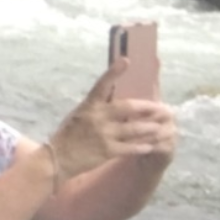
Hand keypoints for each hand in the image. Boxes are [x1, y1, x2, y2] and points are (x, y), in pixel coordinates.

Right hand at [49, 58, 177, 181]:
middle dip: (148, 107)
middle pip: (128, 107)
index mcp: (88, 106)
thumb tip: (115, 101)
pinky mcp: (108, 151)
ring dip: (150, 128)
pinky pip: (132, 147)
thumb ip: (96, 108)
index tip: (126, 61)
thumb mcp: (79, 115)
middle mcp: (98, 117)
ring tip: (161, 128)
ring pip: (135, 129)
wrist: (58, 158)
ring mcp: (104, 134)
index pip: (102, 85)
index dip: (114, 72)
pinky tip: (151, 146)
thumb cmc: (68, 135)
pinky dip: (143, 146)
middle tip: (162, 108)